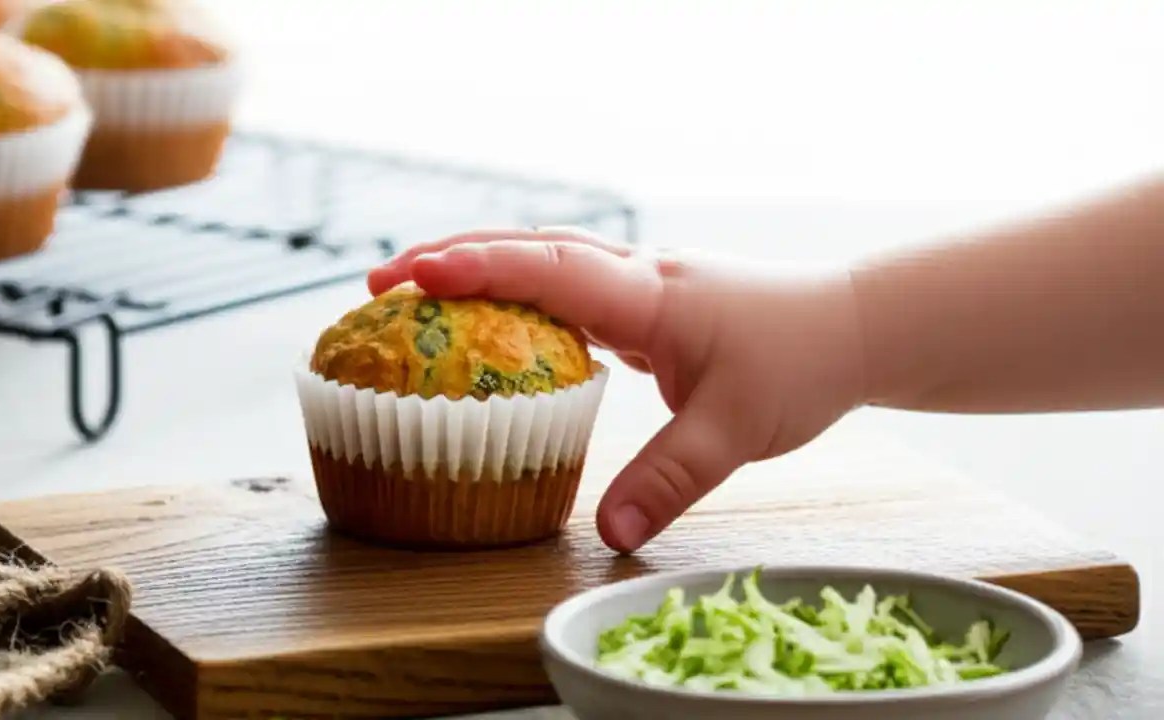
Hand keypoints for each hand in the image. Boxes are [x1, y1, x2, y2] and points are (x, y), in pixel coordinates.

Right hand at [368, 229, 865, 552]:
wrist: (850, 328)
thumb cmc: (798, 364)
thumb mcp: (734, 431)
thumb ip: (668, 478)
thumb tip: (610, 530)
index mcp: (648, 294)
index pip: (548, 269)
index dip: (479, 269)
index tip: (414, 275)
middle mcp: (635, 276)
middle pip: (529, 247)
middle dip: (452, 257)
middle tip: (381, 281)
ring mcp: (639, 284)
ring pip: (544, 260)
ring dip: (479, 267)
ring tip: (414, 293)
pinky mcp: (644, 303)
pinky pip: (565, 288)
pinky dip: (516, 294)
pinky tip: (493, 323)